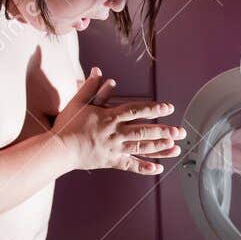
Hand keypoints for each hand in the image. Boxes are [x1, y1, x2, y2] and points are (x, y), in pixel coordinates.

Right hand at [52, 68, 183, 174]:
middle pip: (145, 131)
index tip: (168, 107)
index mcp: (110, 117)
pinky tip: (158, 169)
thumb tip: (98, 71)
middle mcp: (116, 133)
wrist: (59, 149)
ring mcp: (115, 148)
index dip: (154, 108)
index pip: (137, 111)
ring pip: (141, 148)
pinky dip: (144, 168)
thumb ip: (91, 87)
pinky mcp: (111, 162)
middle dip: (165, 131)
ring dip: (160, 148)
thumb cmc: (67, 124)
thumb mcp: (78, 102)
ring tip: (176, 148)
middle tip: (181, 132)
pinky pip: (130, 165)